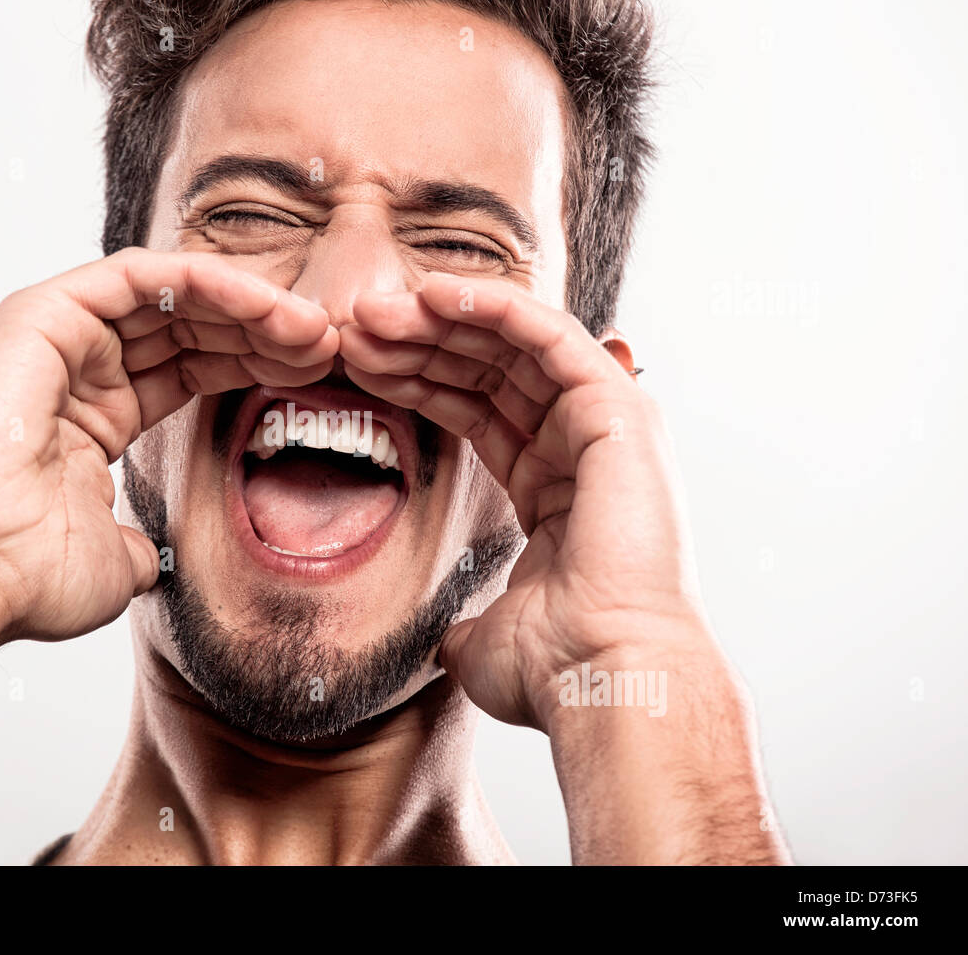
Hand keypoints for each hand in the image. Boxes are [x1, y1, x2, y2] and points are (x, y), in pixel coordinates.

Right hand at [0, 248, 336, 646]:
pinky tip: (262, 301)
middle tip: (328, 343)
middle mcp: (76, 371)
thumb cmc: (26, 575)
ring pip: (172, 295)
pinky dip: (204, 280)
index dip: (254, 367)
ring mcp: (57, 338)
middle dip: (264, 331)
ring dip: (248, 303)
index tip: (317, 377)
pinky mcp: (41, 313)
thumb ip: (138, 544)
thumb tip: (150, 558)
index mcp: (92, 420)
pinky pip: (139, 277)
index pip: (190, 371)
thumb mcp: (112, 562)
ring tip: (310, 326)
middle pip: (190, 328)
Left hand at [340, 272, 712, 729]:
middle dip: (417, 342)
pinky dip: (491, 306)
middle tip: (352, 324)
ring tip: (372, 309)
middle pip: (488, 367)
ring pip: (512, 342)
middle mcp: (582, 446)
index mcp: (553, 486)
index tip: (354, 365)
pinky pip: (547, 333)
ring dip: (439, 317)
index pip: (476, 408)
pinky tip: (432, 294)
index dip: (415, 380)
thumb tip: (449, 641)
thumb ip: (465, 620)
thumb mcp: (486, 634)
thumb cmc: (553, 664)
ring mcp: (604, 422)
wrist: (600, 675)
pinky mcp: (616, 407)